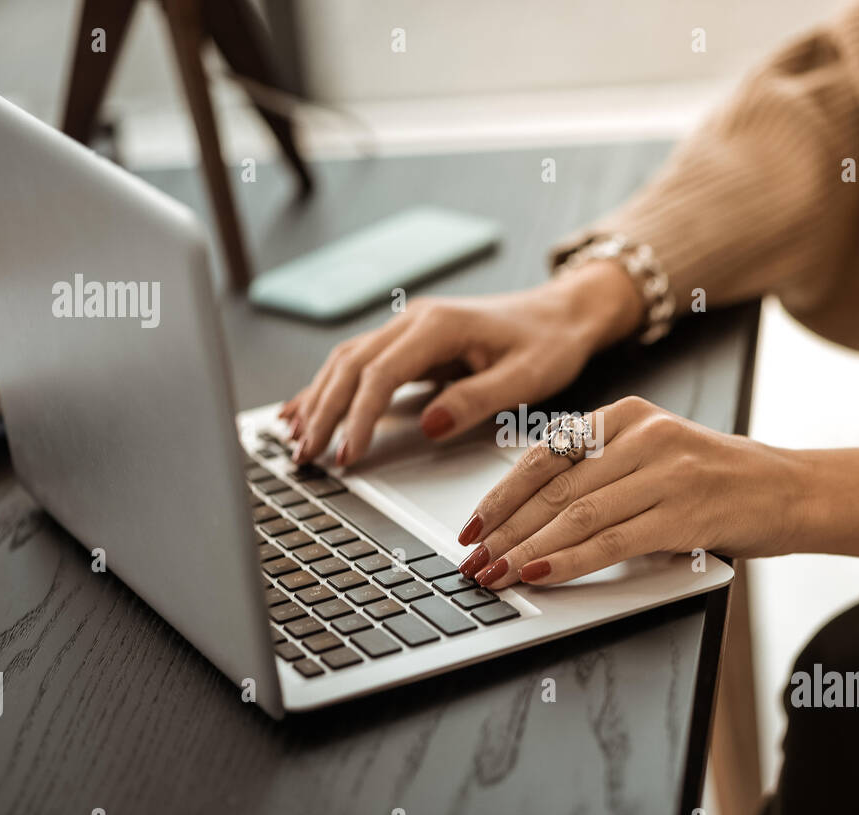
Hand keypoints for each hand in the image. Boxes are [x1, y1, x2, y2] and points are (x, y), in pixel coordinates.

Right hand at [279, 260, 643, 465]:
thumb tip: (428, 426)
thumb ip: (476, 401)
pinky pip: (358, 363)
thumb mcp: (525, 377)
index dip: (359, 417)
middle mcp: (414, 320)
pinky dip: (330, 388)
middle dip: (323, 413)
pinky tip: (305, 410)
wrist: (562, 314)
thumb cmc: (548, 343)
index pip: (381, 374)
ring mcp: (407, 328)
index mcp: (438, 325)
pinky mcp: (409, 342)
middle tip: (304, 457)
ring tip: (296, 441)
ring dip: (318, 401)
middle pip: (349, 366)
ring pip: (345, 362)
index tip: (348, 455)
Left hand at [455, 396, 801, 587]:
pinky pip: (613, 540)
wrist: (793, 489)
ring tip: (495, 575)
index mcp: (628, 414)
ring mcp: (667, 470)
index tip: (470, 526)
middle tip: (471, 561)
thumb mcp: (654, 456)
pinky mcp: (686, 511)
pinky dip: (570, 560)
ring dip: (526, 550)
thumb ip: (601, 472)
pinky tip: (540, 574)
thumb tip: (527, 518)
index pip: (545, 454)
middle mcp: (644, 434)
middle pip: (553, 486)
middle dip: (504, 529)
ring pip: (576, 514)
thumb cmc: (718, 480)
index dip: (500, 494)